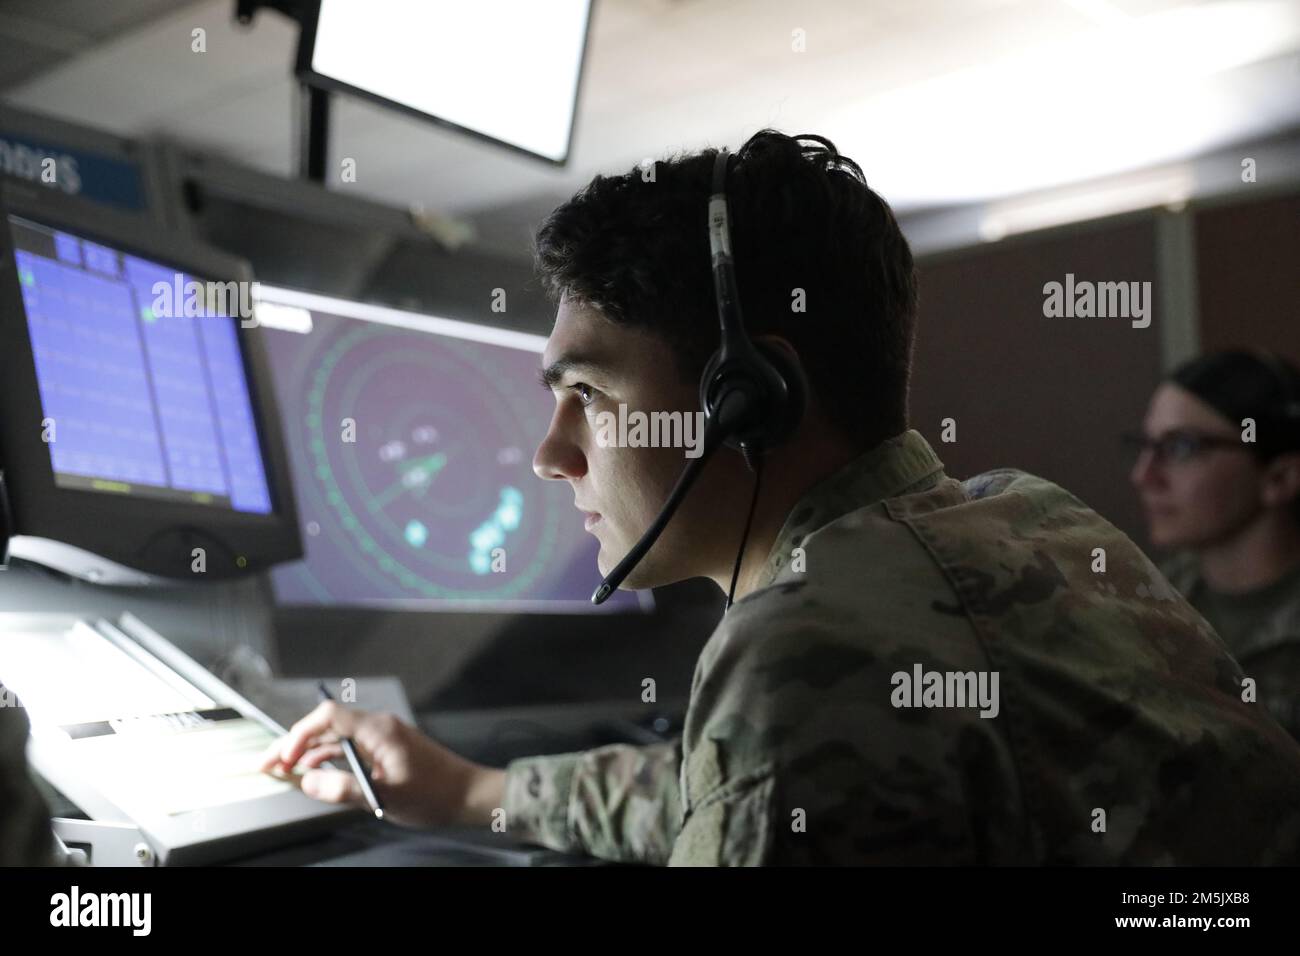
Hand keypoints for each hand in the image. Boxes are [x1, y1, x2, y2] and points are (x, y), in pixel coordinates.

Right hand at [258, 701, 504, 828]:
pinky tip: (313, 771)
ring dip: (309, 751)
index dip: (299, 734)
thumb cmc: (433, 794)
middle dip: (295, 743)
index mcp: (378, 729)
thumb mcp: (383, 795)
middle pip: (327, 725)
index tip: (284, 758)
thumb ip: (342, 789)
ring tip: (283, 770)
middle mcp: (378, 726)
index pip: (329, 716)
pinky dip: (329, 757)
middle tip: (268, 764)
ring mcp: (382, 736)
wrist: (468, 794)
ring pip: (336, 736)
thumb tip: (307, 783)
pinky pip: (350, 747)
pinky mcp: (386, 748)